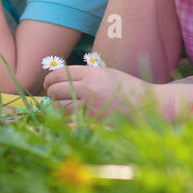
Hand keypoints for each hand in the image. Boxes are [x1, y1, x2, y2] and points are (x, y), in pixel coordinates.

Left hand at [42, 65, 157, 121]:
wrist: (145, 104)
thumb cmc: (127, 87)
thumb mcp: (106, 73)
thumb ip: (86, 76)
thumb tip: (64, 80)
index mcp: (91, 72)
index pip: (60, 73)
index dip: (50, 78)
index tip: (48, 82)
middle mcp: (88, 87)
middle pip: (56, 89)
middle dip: (50, 92)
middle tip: (51, 94)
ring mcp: (90, 105)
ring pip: (60, 107)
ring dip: (56, 107)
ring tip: (58, 105)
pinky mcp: (93, 120)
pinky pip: (72, 120)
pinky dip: (67, 118)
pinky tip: (68, 116)